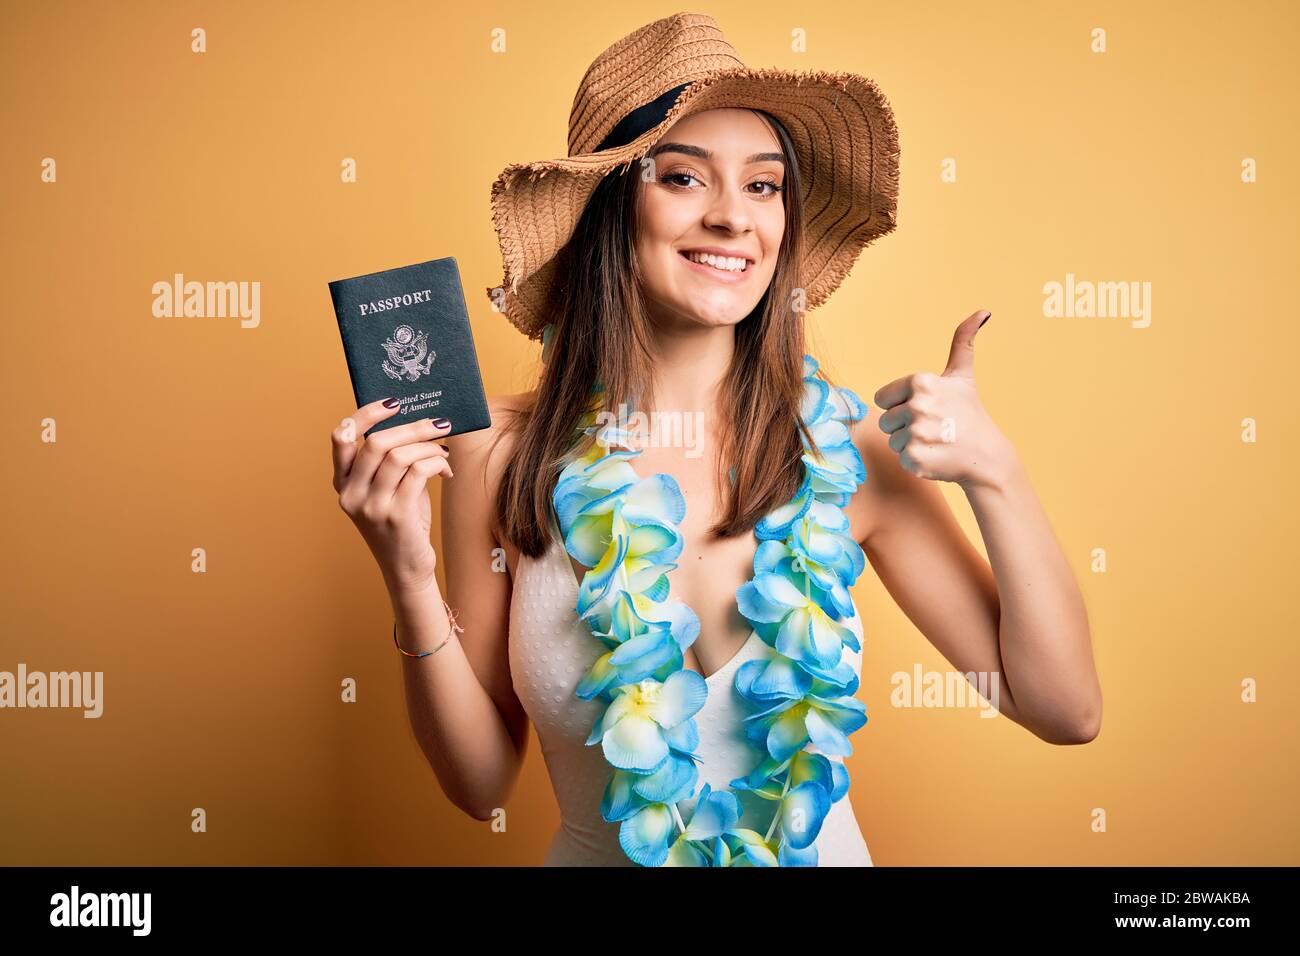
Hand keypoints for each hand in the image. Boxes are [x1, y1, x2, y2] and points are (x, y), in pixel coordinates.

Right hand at [331, 399, 453, 593]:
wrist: (406, 569)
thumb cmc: (400, 522)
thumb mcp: (386, 489)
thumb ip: (388, 460)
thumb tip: (416, 422)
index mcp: (342, 483)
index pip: (342, 437)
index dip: (366, 414)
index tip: (394, 403)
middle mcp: (351, 494)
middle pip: (377, 442)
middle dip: (412, 427)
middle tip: (439, 423)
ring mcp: (371, 506)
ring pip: (399, 455)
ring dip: (429, 446)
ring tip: (443, 450)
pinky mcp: (396, 516)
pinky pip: (419, 472)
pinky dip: (437, 463)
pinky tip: (445, 470)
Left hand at [872, 310, 1010, 489]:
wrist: (986, 455)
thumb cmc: (970, 413)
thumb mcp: (963, 376)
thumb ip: (962, 342)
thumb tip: (982, 312)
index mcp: (921, 383)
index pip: (883, 398)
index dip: (901, 405)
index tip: (926, 408)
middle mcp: (917, 406)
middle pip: (885, 421)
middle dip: (905, 426)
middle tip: (933, 427)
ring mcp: (915, 434)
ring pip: (892, 441)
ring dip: (910, 444)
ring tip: (936, 441)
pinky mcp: (915, 458)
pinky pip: (900, 458)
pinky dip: (916, 461)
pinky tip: (936, 456)